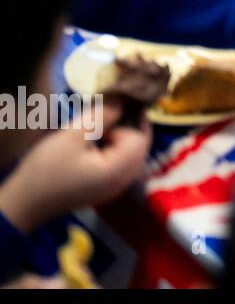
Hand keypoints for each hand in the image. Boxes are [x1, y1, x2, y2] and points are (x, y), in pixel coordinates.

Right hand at [0, 102, 149, 232]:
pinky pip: (120, 163)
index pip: (141, 137)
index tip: (119, 102)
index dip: (133, 118)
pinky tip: (96, 141)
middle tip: (110, 110)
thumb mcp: (73, 135)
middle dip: (129, 126)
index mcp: (119, 170)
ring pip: (130, 154)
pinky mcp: (105, 188)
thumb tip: (123, 101)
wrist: (25, 202)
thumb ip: (101, 116)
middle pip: (140, 146)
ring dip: (120, 136)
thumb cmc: (48, 168)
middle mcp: (124, 181)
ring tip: (100, 124)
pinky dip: (113, 148)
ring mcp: (115, 187)